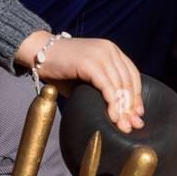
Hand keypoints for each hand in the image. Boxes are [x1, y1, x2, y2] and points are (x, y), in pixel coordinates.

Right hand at [16, 33, 143, 132]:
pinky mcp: (90, 63)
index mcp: (111, 50)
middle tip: (133, 125)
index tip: (138, 114)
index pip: (132, 74)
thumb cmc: (60, 68)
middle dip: (131, 106)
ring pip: (119, 85)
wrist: (38, 52)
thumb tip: (118, 112)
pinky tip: (112, 117)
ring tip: (123, 126)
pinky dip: (111, 103)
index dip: (137, 96)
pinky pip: (106, 86)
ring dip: (122, 109)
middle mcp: (109, 50)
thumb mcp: (86, 76)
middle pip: (128, 81)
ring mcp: (101, 54)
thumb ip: (102, 87)